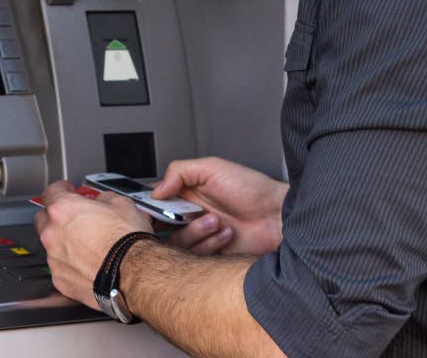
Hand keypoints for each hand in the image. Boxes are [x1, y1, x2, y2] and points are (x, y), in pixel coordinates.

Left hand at [34, 179, 152, 307]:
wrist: (131, 273)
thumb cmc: (125, 240)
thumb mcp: (121, 203)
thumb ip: (103, 199)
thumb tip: (101, 202)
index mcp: (64, 209)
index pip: (52, 191)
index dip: (62, 188)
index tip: (67, 191)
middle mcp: (53, 234)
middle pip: (44, 218)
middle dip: (57, 216)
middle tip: (75, 216)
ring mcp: (54, 259)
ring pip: (52, 245)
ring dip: (65, 241)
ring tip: (88, 244)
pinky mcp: (60, 281)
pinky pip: (61, 267)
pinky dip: (71, 264)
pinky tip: (89, 262)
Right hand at [153, 157, 287, 255]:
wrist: (278, 216)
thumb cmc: (252, 189)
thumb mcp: (213, 168)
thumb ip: (180, 171)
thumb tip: (156, 190)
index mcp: (188, 192)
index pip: (158, 200)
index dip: (150, 205)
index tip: (149, 208)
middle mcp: (191, 214)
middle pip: (161, 225)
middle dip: (168, 222)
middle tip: (180, 217)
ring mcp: (200, 235)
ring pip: (177, 242)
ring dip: (195, 231)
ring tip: (215, 220)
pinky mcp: (210, 256)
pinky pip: (195, 257)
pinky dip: (209, 244)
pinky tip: (226, 233)